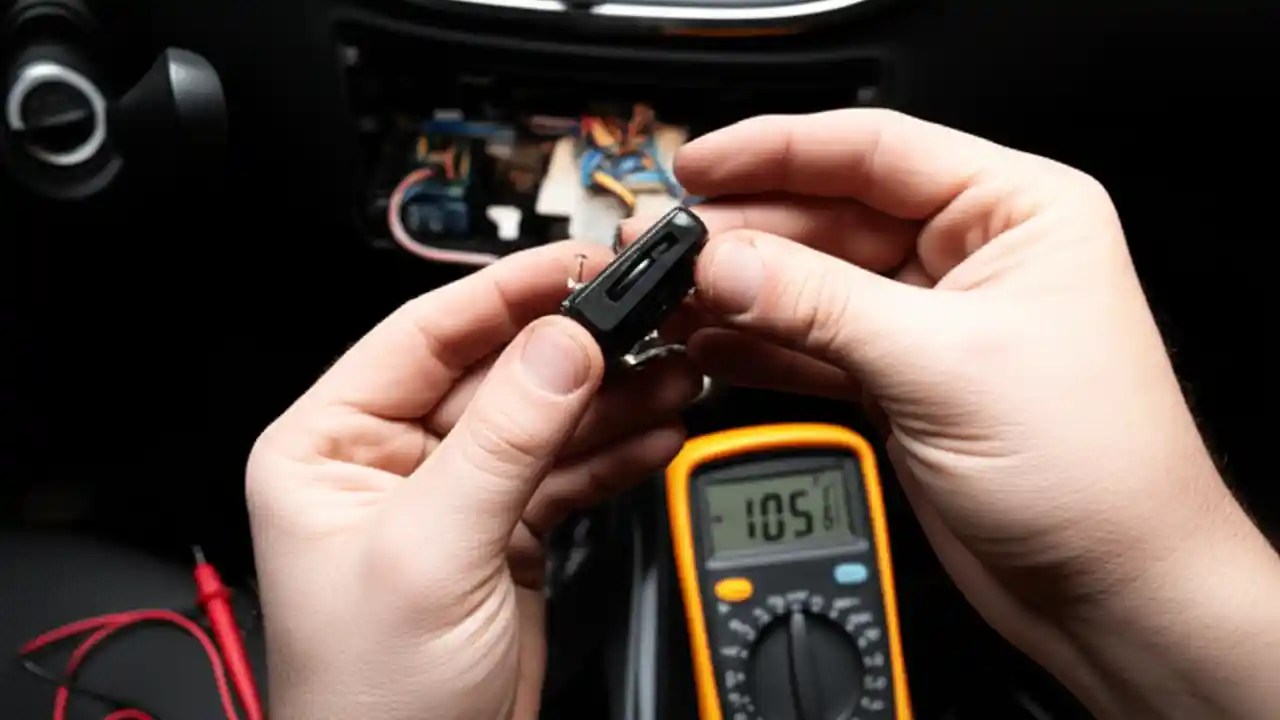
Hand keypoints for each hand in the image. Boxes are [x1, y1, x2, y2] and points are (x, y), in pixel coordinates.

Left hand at [245, 242, 700, 719]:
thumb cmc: (371, 697)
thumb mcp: (432, 550)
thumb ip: (503, 439)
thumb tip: (563, 343)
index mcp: (331, 444)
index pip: (425, 334)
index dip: (506, 293)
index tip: (578, 264)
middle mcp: (391, 459)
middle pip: (498, 371)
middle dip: (578, 349)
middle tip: (648, 322)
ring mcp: (454, 495)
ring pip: (543, 418)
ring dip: (611, 397)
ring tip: (672, 374)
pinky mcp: (505, 532)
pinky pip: (566, 471)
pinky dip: (615, 452)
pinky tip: (656, 431)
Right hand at [627, 109, 1279, 718]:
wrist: (1112, 591)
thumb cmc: (1095, 469)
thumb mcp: (945, 364)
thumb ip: (822, 306)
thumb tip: (728, 261)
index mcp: (1018, 211)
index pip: (876, 151)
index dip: (777, 150)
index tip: (700, 165)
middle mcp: (974, 256)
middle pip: (832, 216)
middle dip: (748, 232)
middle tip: (670, 248)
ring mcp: (931, 321)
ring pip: (814, 284)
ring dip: (743, 292)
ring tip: (675, 297)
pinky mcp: (902, 381)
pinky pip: (814, 345)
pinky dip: (761, 348)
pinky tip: (711, 344)